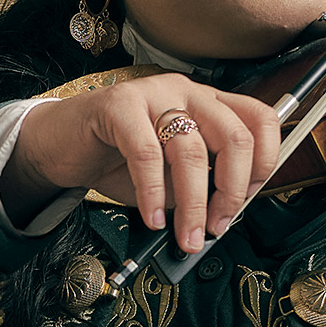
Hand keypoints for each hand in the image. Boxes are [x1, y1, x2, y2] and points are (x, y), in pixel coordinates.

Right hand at [1, 74, 283, 253]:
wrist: (61, 145)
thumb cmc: (119, 159)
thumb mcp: (171, 176)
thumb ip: (200, 186)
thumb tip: (223, 216)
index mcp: (208, 103)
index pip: (261, 119)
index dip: (264, 163)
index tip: (246, 200)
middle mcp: (187, 91)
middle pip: (235, 135)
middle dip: (231, 191)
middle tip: (217, 226)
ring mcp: (154, 93)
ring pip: (192, 150)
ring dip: (193, 204)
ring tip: (185, 236)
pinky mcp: (119, 105)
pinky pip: (147, 155)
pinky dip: (153, 194)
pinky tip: (153, 217)